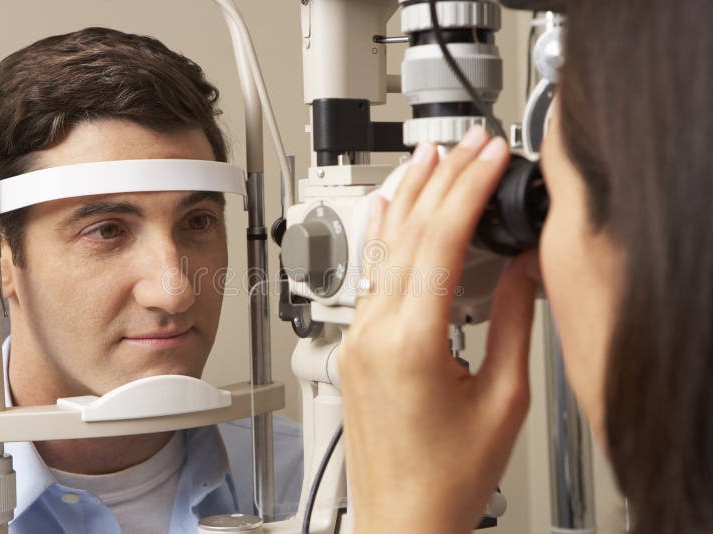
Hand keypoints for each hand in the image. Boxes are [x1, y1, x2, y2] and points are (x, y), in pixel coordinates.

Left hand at [339, 128, 539, 533]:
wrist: (401, 518)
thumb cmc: (445, 477)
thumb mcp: (502, 399)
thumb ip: (511, 323)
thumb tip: (524, 269)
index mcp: (411, 342)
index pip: (441, 241)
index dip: (468, 190)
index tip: (489, 157)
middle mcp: (373, 333)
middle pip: (408, 234)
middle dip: (442, 181)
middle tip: (468, 146)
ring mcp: (356, 338)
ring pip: (382, 250)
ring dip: (409, 198)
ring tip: (429, 158)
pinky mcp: (354, 347)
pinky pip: (368, 277)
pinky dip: (385, 236)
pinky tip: (390, 208)